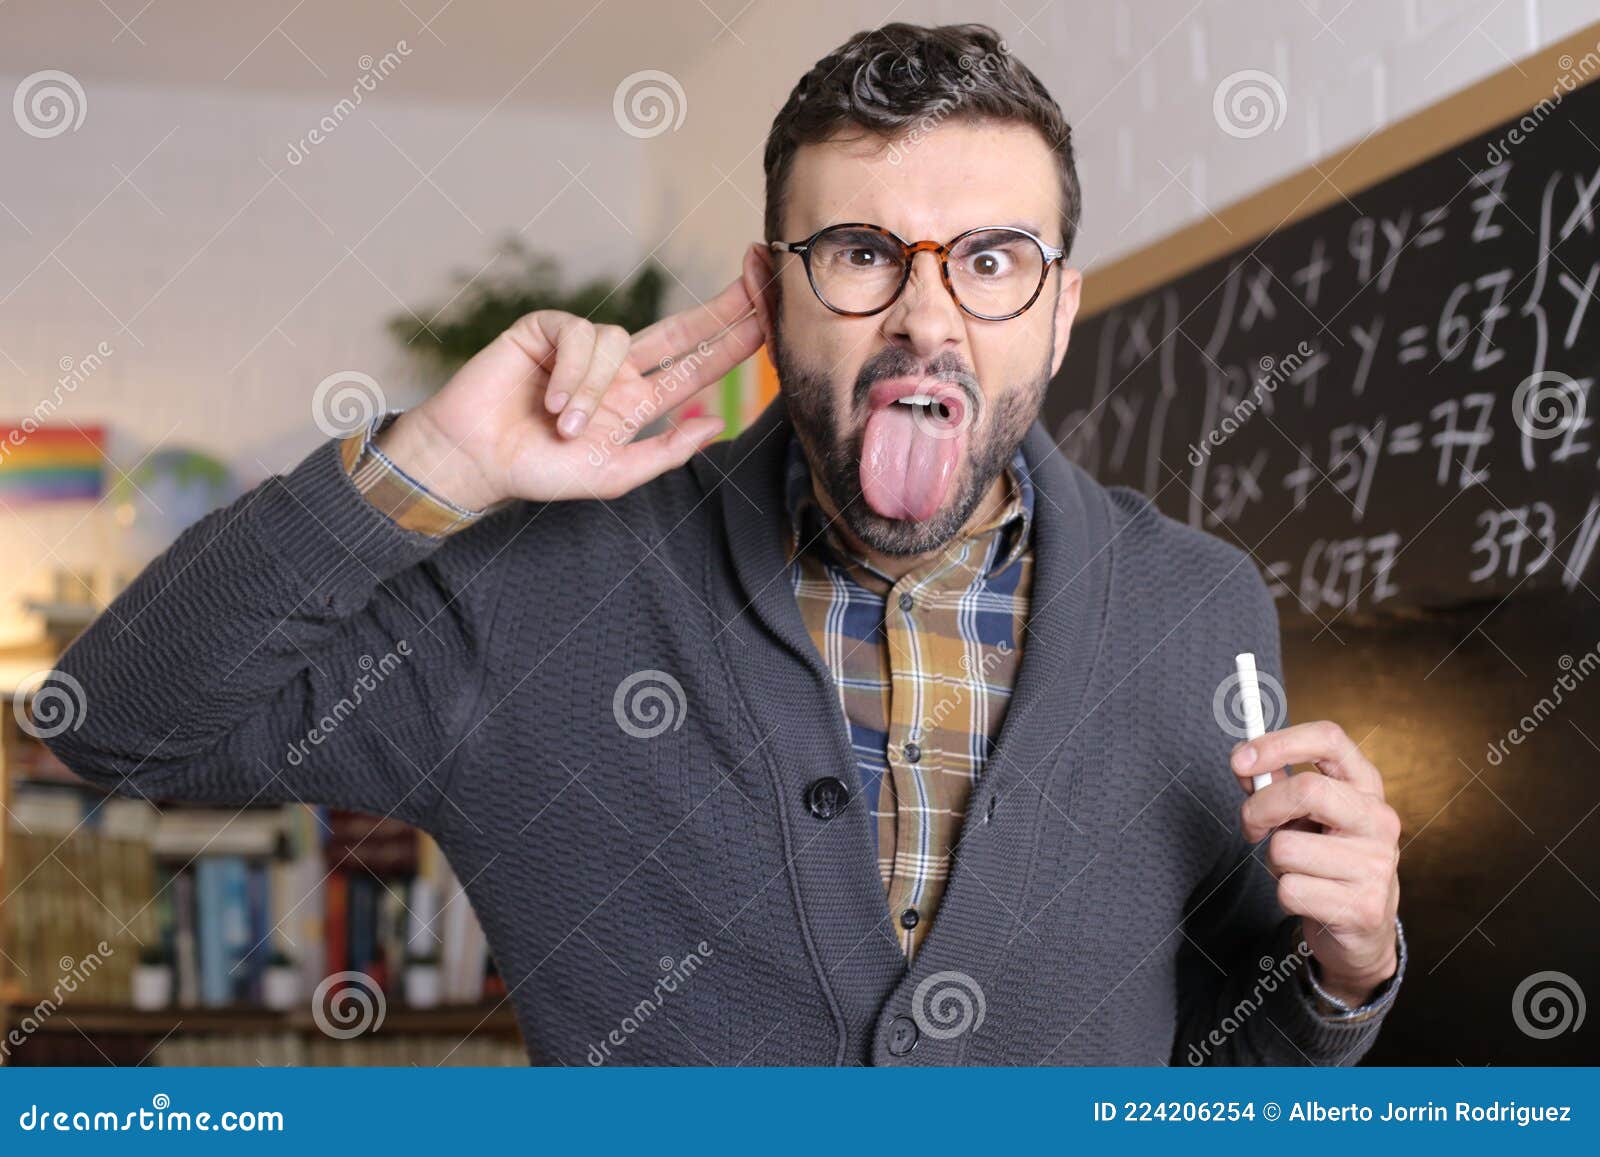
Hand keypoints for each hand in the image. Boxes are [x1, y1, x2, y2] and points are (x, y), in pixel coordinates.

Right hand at [376, 278, 763, 507]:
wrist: (476, 461)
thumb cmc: (539, 470)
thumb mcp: (612, 475)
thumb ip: (664, 452)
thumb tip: (716, 424)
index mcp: (639, 401)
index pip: (697, 365)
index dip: (733, 338)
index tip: (771, 313)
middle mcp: (619, 370)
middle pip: (682, 329)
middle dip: (722, 305)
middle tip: (760, 276)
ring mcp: (584, 348)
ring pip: (618, 342)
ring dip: (592, 389)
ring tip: (565, 426)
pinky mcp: (547, 330)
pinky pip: (579, 336)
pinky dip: (570, 372)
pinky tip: (549, 402)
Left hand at [1230, 722, 1401, 1005]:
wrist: (1364, 928)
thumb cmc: (1327, 860)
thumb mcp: (1308, 816)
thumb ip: (1278, 786)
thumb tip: (1245, 764)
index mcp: (1366, 788)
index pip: (1329, 739)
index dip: (1278, 743)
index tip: (1241, 759)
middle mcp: (1379, 820)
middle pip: (1306, 790)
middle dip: (1260, 808)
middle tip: (1251, 826)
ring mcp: (1376, 865)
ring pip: (1287, 848)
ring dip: (1275, 862)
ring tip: (1298, 870)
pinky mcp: (1363, 908)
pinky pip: (1290, 890)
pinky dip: (1284, 895)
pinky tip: (1309, 897)